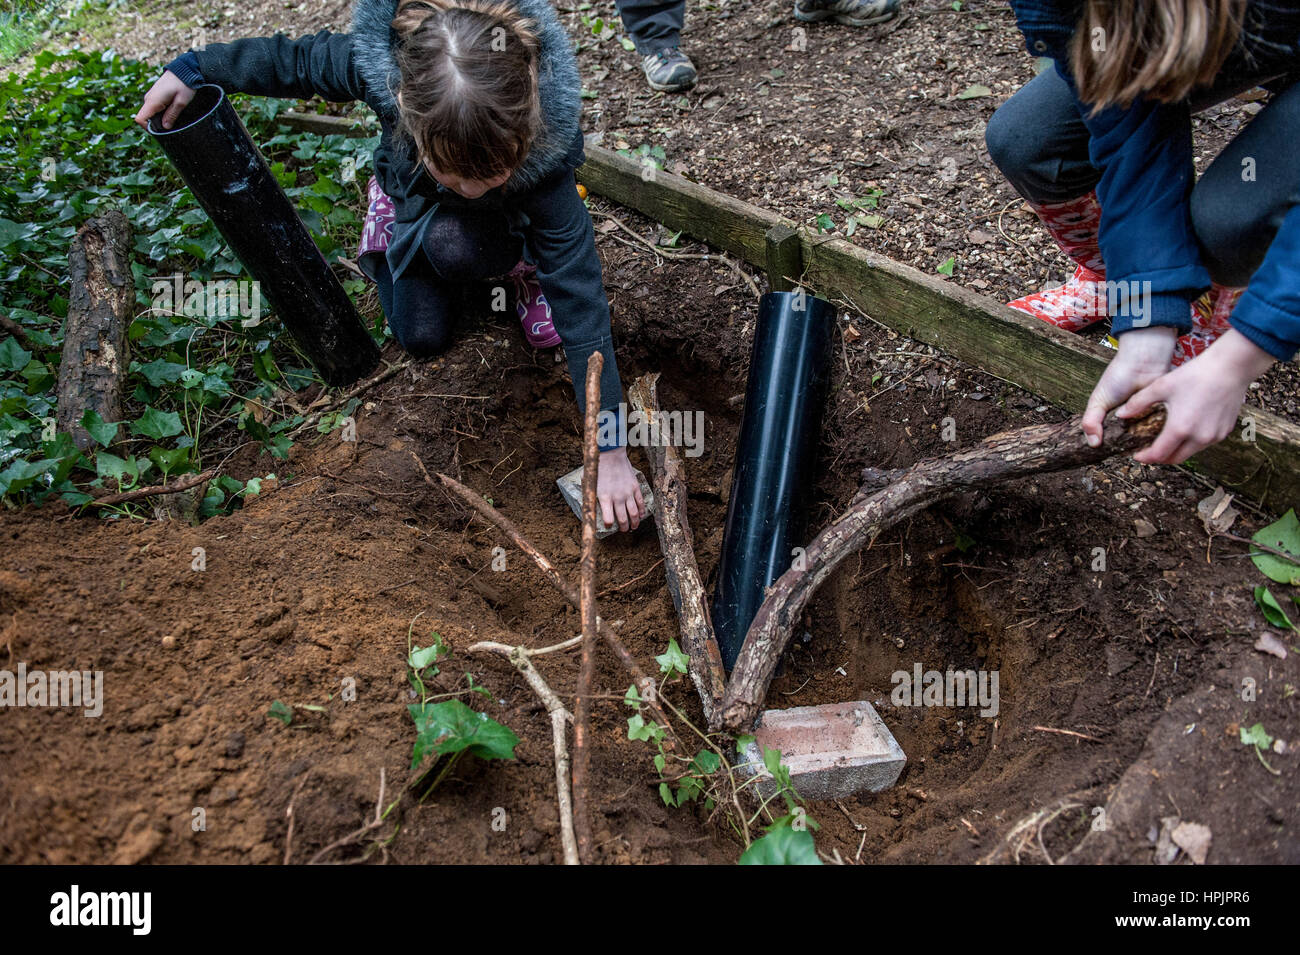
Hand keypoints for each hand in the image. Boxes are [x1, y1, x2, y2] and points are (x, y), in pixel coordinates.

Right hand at [134, 71, 194, 129]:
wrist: (185, 69)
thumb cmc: (184, 84)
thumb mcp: (181, 102)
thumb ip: (172, 115)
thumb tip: (165, 127)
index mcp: (152, 101)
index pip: (140, 119)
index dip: (148, 128)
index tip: (161, 132)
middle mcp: (149, 99)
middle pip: (146, 118)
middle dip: (157, 125)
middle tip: (172, 125)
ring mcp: (151, 97)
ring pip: (151, 114)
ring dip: (160, 119)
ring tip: (174, 117)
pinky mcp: (156, 95)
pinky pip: (155, 108)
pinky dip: (162, 113)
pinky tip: (173, 111)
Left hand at [596, 446, 645, 532]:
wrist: (610, 454)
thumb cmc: (597, 468)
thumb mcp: (589, 483)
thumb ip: (590, 495)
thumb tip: (588, 505)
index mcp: (604, 498)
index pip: (608, 519)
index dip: (609, 525)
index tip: (609, 526)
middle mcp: (617, 497)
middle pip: (623, 519)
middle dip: (623, 527)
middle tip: (623, 530)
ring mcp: (627, 493)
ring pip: (634, 513)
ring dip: (634, 523)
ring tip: (633, 527)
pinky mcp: (635, 487)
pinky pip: (640, 502)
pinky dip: (641, 511)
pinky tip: (640, 515)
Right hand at [1081, 326, 1175, 446]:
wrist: (1143, 362)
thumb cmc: (1119, 377)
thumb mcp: (1098, 401)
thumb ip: (1091, 421)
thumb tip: (1094, 444)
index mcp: (1113, 418)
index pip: (1108, 439)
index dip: (1105, 447)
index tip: (1102, 456)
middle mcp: (1130, 420)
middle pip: (1125, 442)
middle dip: (1122, 446)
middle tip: (1120, 452)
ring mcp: (1146, 419)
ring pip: (1141, 439)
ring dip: (1138, 441)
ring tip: (1137, 445)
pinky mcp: (1161, 416)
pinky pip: (1158, 430)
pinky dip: (1154, 434)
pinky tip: (1151, 437)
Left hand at [1116, 329, 1274, 464]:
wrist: (1231, 367)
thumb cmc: (1194, 374)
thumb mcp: (1161, 387)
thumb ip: (1138, 403)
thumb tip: (1120, 415)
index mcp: (1180, 428)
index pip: (1158, 455)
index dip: (1145, 457)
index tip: (1136, 455)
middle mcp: (1199, 437)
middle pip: (1175, 459)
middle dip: (1160, 458)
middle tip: (1148, 452)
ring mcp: (1215, 436)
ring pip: (1191, 452)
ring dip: (1176, 451)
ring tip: (1165, 442)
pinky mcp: (1226, 431)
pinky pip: (1205, 443)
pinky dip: (1192, 442)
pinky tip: (1185, 432)